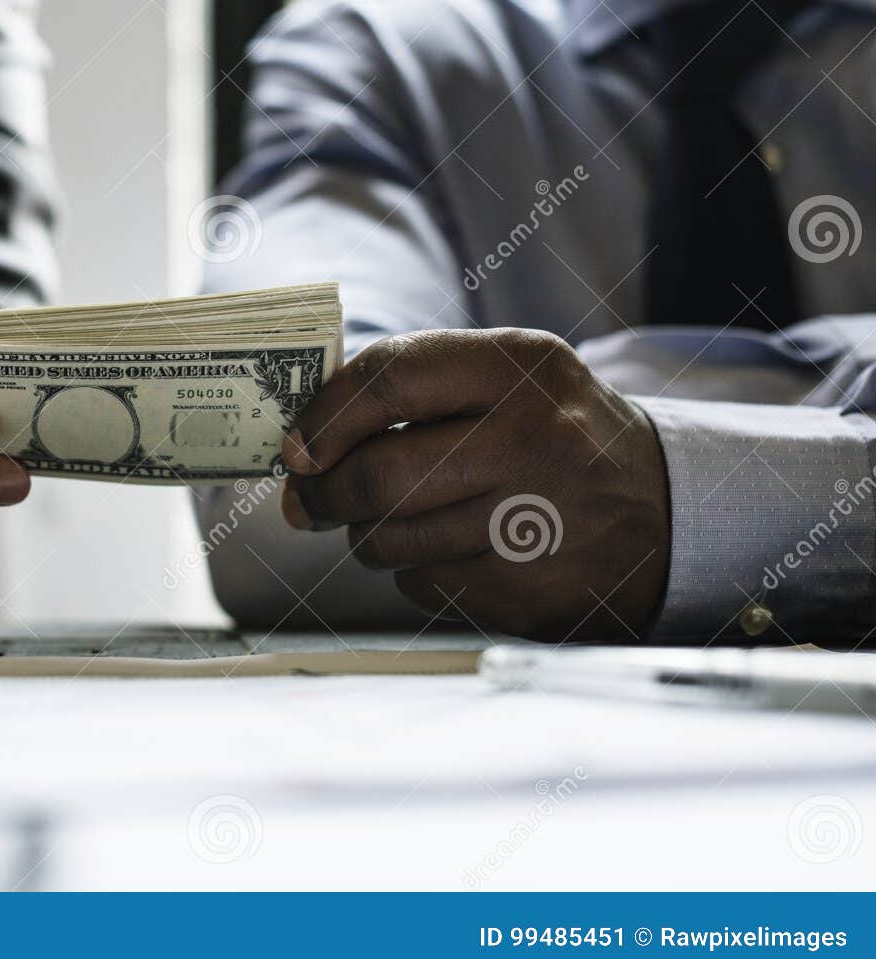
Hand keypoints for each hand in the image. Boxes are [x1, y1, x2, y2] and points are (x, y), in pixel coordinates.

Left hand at [280, 329, 670, 640]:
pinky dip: (415, 571)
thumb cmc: (549, 435)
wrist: (662, 513)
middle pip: (379, 476)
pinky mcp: (531, 591)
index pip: (391, 380)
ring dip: (367, 535)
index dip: (325, 418)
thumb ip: (404, 394)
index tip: (297, 447)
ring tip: (393, 519)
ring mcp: (537, 522)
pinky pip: (422, 584)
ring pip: (390, 540)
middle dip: (325, 492)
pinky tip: (453, 550)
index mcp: (521, 367)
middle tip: (309, 499)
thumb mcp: (504, 378)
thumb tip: (297, 460)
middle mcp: (535, 439)